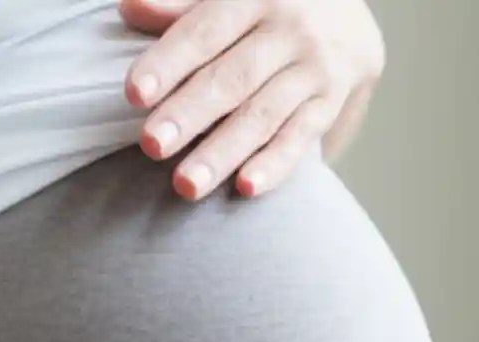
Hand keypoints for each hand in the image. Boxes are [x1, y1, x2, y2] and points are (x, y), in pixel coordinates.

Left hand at [120, 0, 384, 199]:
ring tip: (186, 185)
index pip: (204, 32)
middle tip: (152, 146)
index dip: (168, 63)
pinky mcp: (331, 100)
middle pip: (233, 78)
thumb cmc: (269, 2)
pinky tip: (245, 187)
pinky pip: (301, 136)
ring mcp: (314, 68)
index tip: (134, 94)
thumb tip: (129, 8)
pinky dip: (275, 164)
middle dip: (190, 114)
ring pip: (263, 114)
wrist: (348, 9)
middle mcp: (289, 29)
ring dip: (223, 152)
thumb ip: (182, 3)